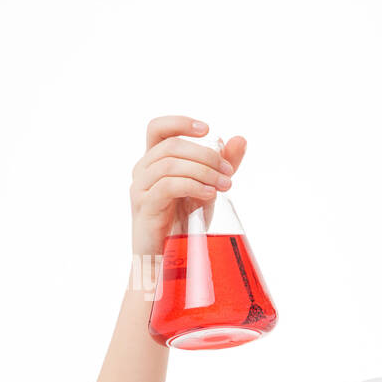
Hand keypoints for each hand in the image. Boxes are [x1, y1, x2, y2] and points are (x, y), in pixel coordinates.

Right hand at [130, 116, 246, 257]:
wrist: (167, 258)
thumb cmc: (185, 222)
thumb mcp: (207, 188)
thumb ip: (221, 165)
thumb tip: (240, 139)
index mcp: (155, 161)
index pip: (158, 129)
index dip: (180, 122)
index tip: (207, 129)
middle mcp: (143, 170)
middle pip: (171, 146)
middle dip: (205, 155)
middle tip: (229, 173)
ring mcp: (141, 188)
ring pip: (170, 164)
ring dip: (203, 171)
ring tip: (224, 186)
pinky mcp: (144, 207)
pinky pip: (167, 186)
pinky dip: (192, 185)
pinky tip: (210, 194)